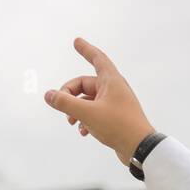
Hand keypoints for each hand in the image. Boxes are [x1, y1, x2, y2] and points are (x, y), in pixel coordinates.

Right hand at [43, 37, 155, 165]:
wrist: (140, 148)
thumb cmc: (118, 126)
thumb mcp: (88, 114)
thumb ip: (66, 103)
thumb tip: (49, 95)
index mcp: (111, 81)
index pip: (97, 58)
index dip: (86, 49)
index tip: (77, 41)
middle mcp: (114, 89)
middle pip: (84, 84)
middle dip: (70, 95)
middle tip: (61, 107)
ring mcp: (115, 103)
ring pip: (88, 100)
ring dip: (76, 110)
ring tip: (71, 123)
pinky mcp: (115, 117)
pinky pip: (95, 113)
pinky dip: (86, 120)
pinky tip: (83, 132)